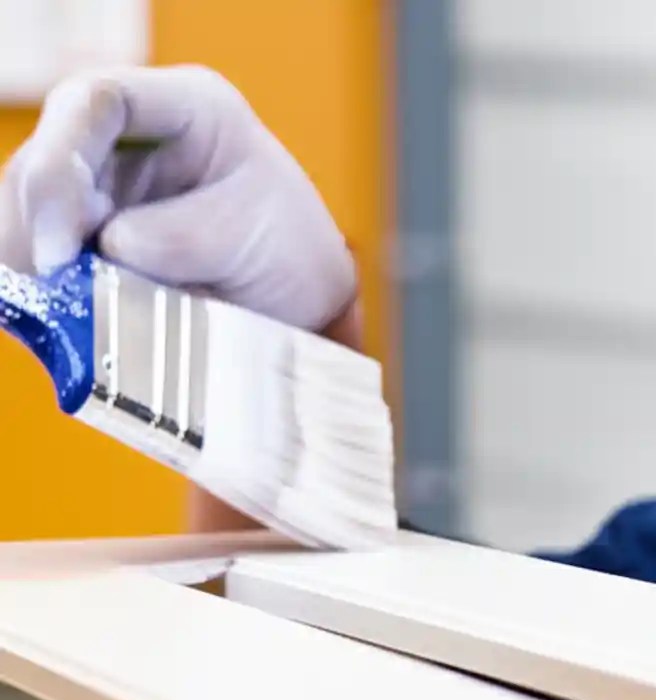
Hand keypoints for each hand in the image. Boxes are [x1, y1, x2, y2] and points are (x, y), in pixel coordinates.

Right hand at [0, 64, 356, 331]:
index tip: (62, 246)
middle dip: (35, 224)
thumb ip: (182, 236)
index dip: (60, 164)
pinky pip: (29, 255)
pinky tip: (60, 315)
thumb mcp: (253, 236)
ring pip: (22, 211)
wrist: (300, 305)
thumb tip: (110, 244)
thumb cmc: (289, 254)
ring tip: (71, 307)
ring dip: (30, 262)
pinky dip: (35, 288)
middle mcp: (127, 136)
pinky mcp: (79, 236)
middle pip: (41, 159)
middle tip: (56, 286)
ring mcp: (96, 185)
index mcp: (186, 106)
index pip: (96, 100)